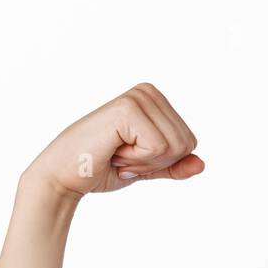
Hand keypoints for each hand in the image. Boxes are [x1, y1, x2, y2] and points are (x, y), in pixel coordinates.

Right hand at [22, 82, 204, 198]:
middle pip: (187, 143)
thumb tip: (201, 164)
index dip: (164, 161)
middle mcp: (148, 92)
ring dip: (146, 162)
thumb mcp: (147, 168)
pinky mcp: (128, 109)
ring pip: (176, 146)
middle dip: (157, 162)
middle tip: (123, 157)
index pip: (190, 142)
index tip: (132, 156)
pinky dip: (138, 161)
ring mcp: (138, 97)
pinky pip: (159, 147)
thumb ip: (174, 166)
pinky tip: (113, 151)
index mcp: (155, 100)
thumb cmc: (101, 168)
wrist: (65, 175)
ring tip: (117, 153)